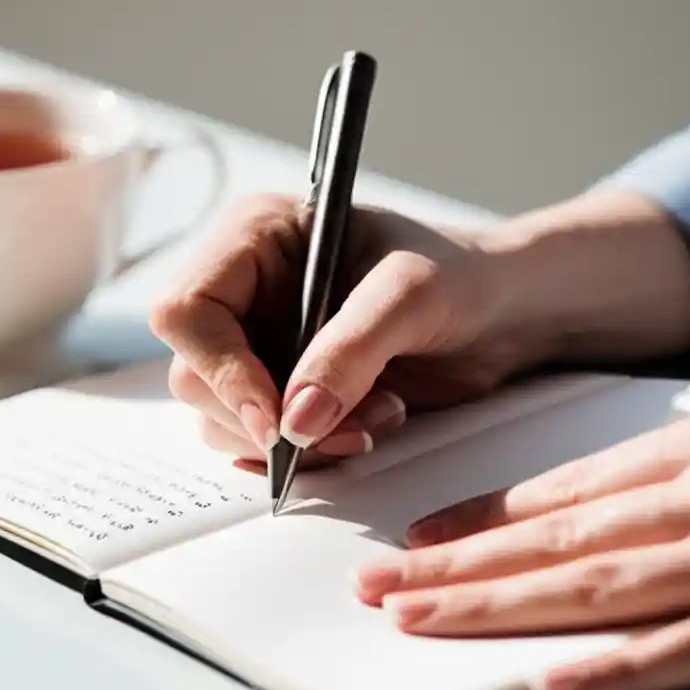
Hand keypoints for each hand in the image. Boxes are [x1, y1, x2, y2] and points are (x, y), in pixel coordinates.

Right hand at [149, 194, 542, 465]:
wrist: (503, 313)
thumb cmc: (462, 275)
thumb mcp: (410, 297)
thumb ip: (349, 353)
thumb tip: (294, 422)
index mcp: (254, 239)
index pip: (187, 312)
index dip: (221, 370)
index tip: (277, 418)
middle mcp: (243, 292)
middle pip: (196, 376)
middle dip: (269, 417)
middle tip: (347, 427)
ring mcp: (258, 344)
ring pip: (223, 418)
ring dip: (298, 440)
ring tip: (377, 416)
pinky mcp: (282, 389)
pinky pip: (261, 441)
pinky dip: (311, 451)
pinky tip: (367, 425)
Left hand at [354, 375, 689, 689]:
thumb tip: (654, 445)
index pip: (567, 488)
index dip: (482, 515)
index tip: (418, 536)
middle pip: (560, 537)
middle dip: (457, 564)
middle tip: (379, 583)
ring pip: (601, 588)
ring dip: (499, 608)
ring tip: (420, 620)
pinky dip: (620, 671)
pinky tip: (552, 684)